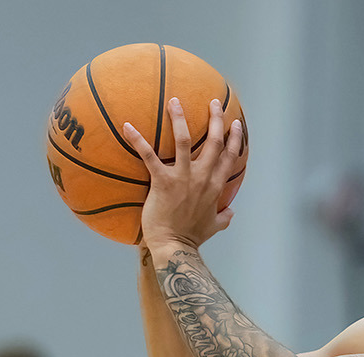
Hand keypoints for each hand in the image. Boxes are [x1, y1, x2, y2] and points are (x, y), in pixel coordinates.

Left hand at [125, 97, 242, 252]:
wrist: (174, 247)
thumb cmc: (191, 238)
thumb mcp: (213, 226)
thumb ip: (224, 217)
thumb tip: (232, 212)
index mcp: (215, 187)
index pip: (230, 157)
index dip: (235, 138)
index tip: (236, 123)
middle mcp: (203, 178)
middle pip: (214, 142)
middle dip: (215, 119)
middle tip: (214, 102)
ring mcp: (183, 178)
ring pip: (185, 141)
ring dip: (180, 118)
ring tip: (175, 100)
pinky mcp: (162, 181)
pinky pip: (149, 156)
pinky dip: (137, 140)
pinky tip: (127, 126)